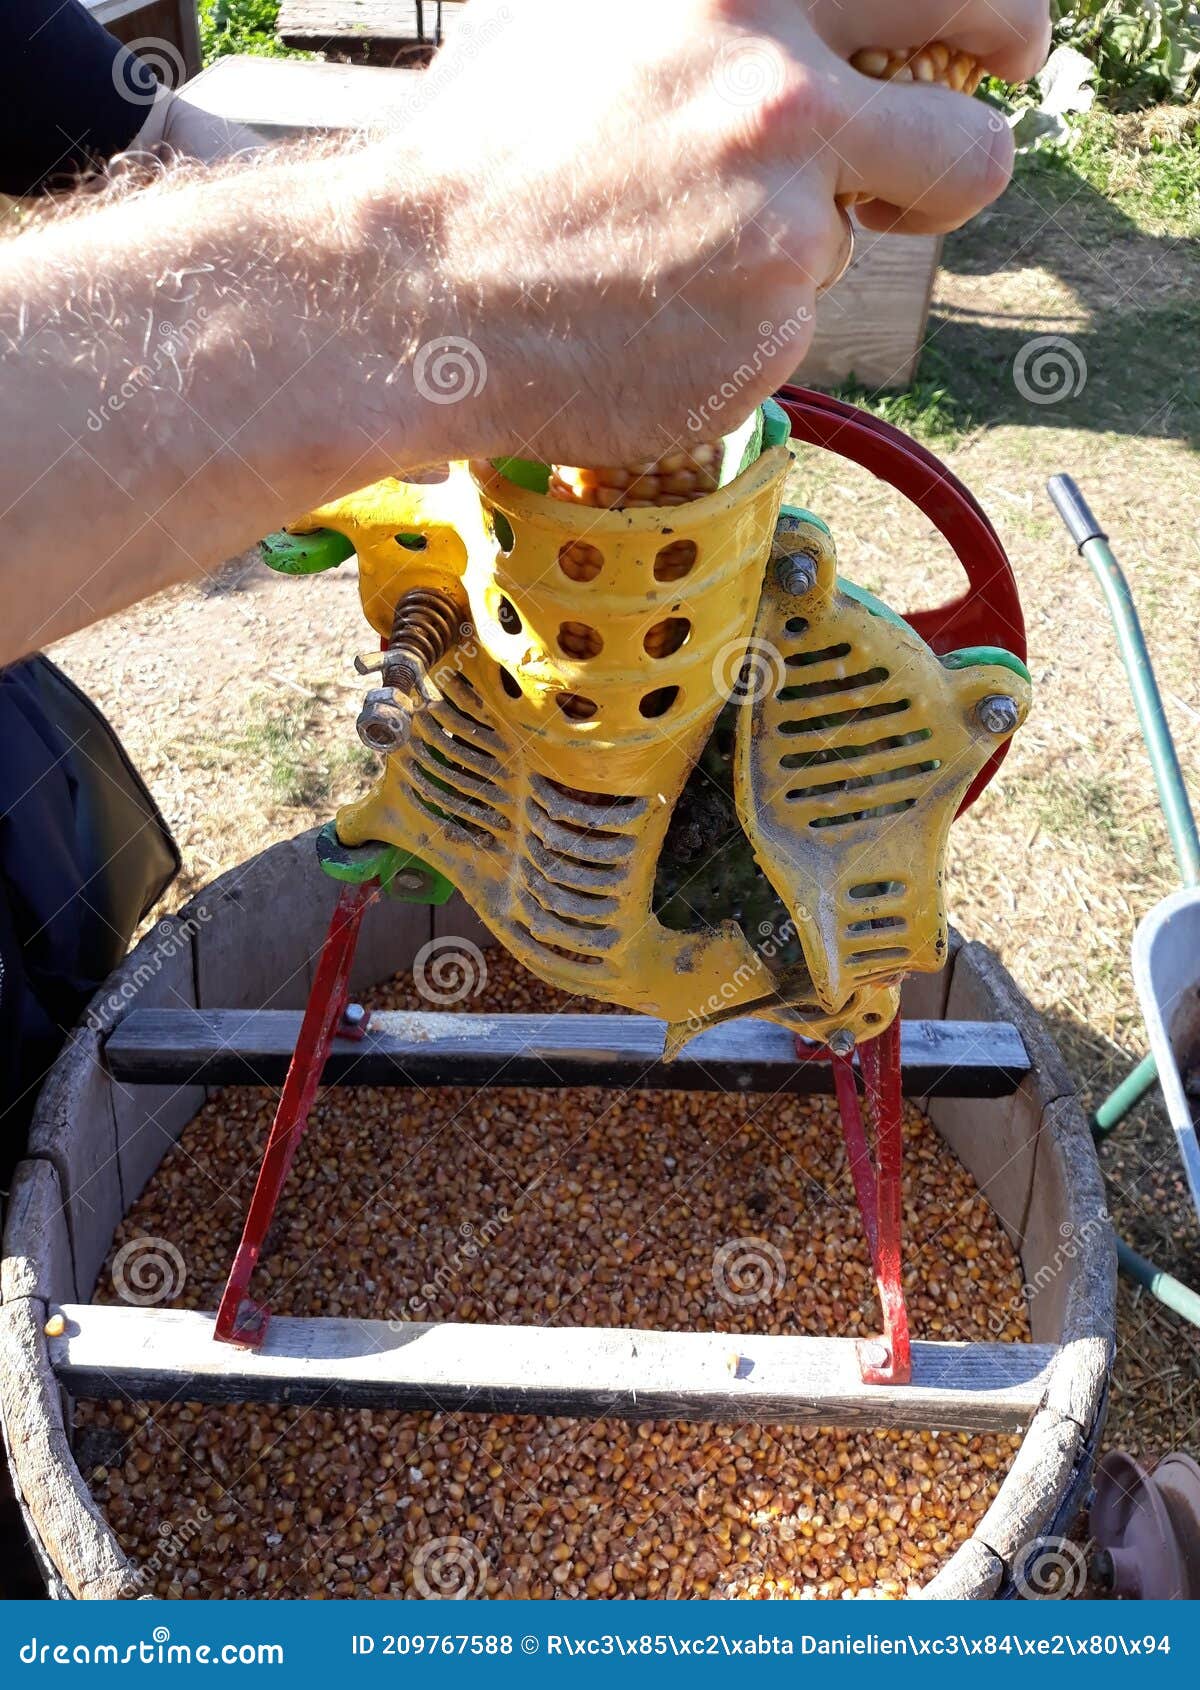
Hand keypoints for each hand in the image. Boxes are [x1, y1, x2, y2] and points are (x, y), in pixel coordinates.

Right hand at [341, 0, 1047, 468]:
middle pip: (972, 149)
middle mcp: (779, 96)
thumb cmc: (483, 151)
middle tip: (932, 171)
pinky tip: (654, 313)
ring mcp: (779, 225)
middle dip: (964, 164)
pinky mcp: (766, 332)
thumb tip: (809, 23)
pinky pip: (791, 326)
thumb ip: (720, 13)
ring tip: (675, 253)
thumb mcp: (590, 12)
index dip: (992, 28)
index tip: (994, 55)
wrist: (412, 289)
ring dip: (794, 251)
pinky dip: (740, 326)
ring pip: (849, 250)